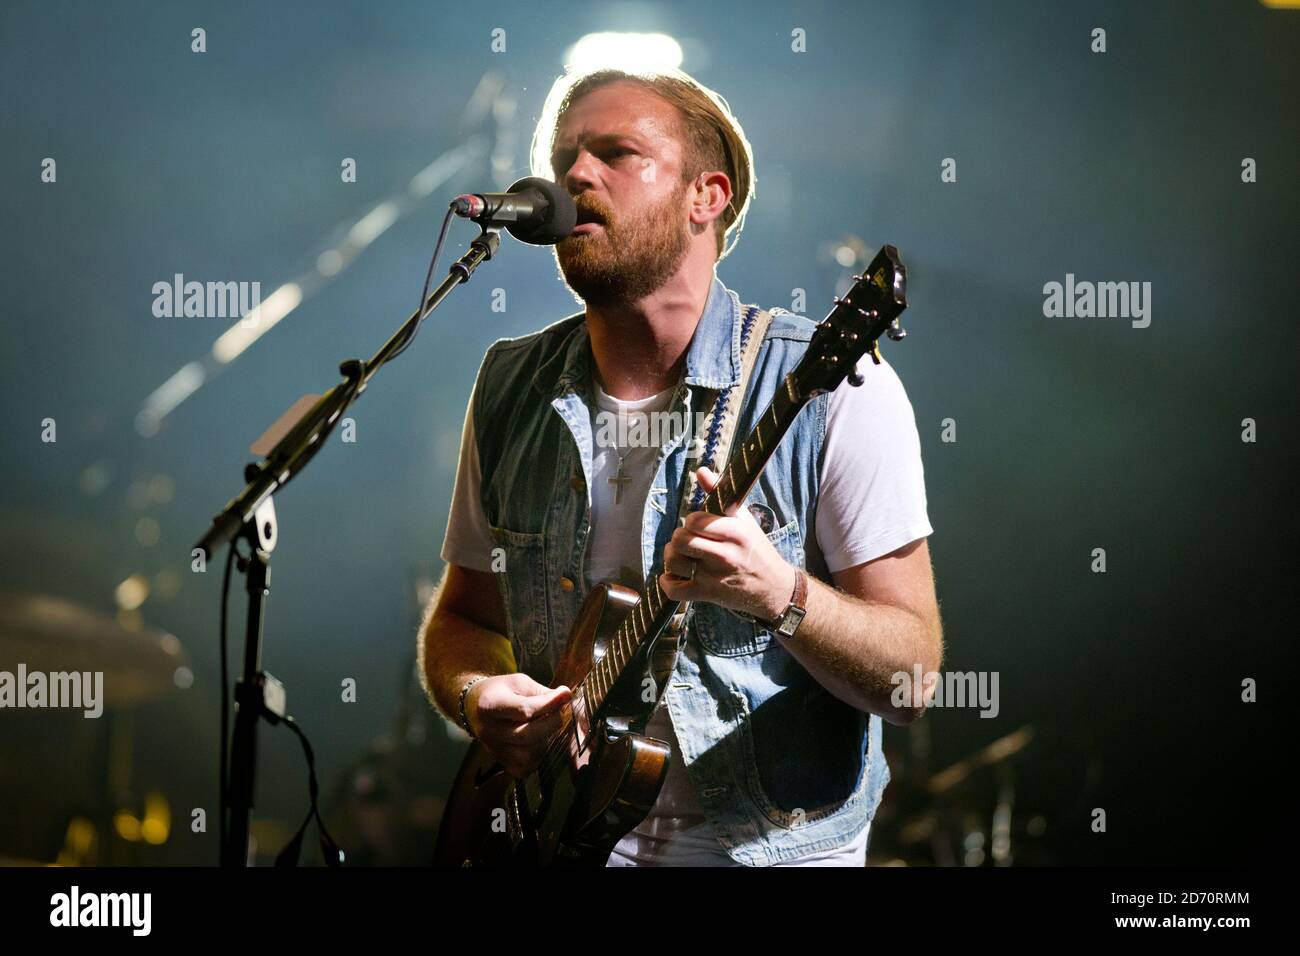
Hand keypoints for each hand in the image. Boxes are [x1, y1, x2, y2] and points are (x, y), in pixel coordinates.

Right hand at [465, 673, 571, 778]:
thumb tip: (565, 697)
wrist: (474, 707)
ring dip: (545, 740)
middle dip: (551, 722)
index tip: (566, 695)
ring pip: (527, 755)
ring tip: (545, 725)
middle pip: (527, 735)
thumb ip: (540, 692)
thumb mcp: (518, 682)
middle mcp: (488, 730)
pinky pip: (524, 767)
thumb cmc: (499, 691)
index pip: (523, 709)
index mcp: (489, 705)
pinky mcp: (500, 761)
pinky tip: (537, 740)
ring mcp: (493, 749)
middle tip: (558, 711)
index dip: (549, 703)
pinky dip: (537, 756)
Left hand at [659, 465, 795, 621]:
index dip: (691, 521)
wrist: (773, 588)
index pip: (694, 520)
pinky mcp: (708, 595)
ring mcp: (715, 577)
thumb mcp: (743, 519)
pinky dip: (669, 583)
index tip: (698, 525)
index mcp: (735, 531)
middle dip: (678, 538)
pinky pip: (675, 590)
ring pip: (673, 562)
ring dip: (671, 558)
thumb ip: (719, 494)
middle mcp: (725, 554)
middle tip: (687, 541)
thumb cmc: (756, 549)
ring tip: (680, 556)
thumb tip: (701, 471)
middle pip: (680, 540)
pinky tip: (675, 576)